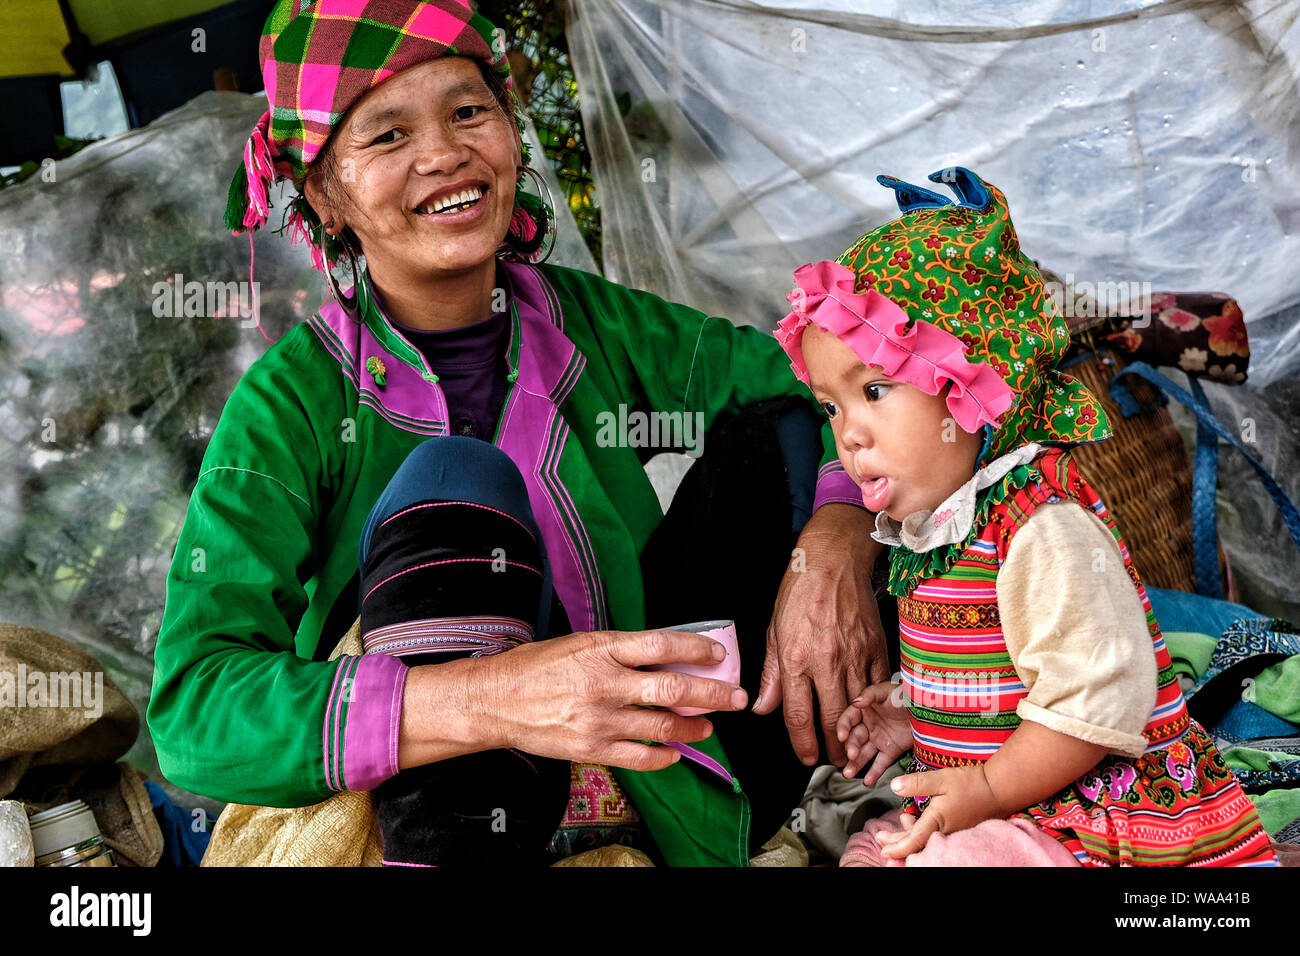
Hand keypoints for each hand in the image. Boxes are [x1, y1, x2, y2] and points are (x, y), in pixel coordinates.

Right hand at [476, 628, 746, 771]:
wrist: (495, 700)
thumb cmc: (536, 667)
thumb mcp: (580, 643)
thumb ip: (621, 650)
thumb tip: (665, 657)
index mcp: (602, 648)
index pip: (663, 644)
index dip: (697, 648)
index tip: (718, 654)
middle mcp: (605, 683)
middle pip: (674, 688)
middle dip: (713, 694)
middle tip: (735, 697)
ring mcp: (600, 719)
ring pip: (663, 727)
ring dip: (694, 728)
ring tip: (708, 726)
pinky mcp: (592, 748)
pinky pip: (640, 757)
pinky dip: (665, 756)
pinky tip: (675, 752)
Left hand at [754, 503, 888, 765]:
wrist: (834, 561)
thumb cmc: (800, 592)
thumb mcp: (774, 631)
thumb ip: (771, 675)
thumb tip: (762, 707)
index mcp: (795, 659)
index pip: (798, 715)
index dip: (803, 744)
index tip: (806, 758)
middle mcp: (826, 662)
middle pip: (832, 721)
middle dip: (831, 748)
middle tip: (830, 758)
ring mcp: (854, 657)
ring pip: (857, 710)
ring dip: (854, 733)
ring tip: (849, 744)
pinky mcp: (876, 649)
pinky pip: (876, 687)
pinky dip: (872, 705)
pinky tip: (868, 713)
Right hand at [836, 682, 912, 783]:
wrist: (929, 708)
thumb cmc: (907, 695)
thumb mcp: (888, 691)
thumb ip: (871, 694)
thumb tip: (857, 701)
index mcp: (866, 709)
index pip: (848, 719)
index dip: (843, 727)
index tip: (842, 736)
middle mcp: (870, 725)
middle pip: (855, 739)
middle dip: (850, 748)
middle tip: (852, 755)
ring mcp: (880, 739)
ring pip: (864, 753)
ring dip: (855, 764)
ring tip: (849, 773)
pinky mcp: (892, 750)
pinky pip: (881, 763)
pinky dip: (874, 773)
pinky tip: (868, 780)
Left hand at [877, 765, 1006, 859]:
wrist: (998, 789)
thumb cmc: (971, 784)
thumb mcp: (941, 779)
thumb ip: (917, 783)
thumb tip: (894, 786)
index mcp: (937, 821)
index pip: (912, 841)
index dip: (896, 847)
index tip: (883, 848)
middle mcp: (944, 832)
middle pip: (916, 844)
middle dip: (897, 843)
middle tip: (881, 839)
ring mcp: (952, 832)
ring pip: (925, 840)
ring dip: (908, 836)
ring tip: (898, 825)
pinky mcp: (957, 829)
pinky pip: (934, 836)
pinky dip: (921, 831)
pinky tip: (914, 820)